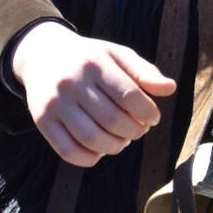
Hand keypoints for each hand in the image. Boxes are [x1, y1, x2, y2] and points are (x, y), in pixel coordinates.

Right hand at [11, 21, 175, 167]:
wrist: (43, 54)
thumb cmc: (90, 58)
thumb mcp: (117, 54)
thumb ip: (144, 71)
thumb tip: (170, 88)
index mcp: (95, 63)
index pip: (128, 95)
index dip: (147, 112)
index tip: (154, 118)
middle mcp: (72, 82)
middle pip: (112, 120)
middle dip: (134, 131)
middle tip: (140, 130)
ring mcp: (55, 103)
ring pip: (91, 138)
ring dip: (115, 147)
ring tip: (123, 141)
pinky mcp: (41, 120)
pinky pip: (67, 151)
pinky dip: (89, 158)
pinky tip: (100, 151)